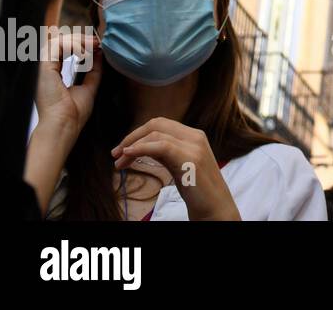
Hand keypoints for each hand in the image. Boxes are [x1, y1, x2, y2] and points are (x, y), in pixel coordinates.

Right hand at [34, 30, 101, 140]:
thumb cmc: (74, 112)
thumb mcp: (89, 86)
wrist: (65, 124)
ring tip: (94, 45)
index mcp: (53, 74)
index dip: (81, 44)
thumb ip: (93, 70)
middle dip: (81, 39)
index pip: (64, 50)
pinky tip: (85, 51)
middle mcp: (45, 70)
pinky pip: (57, 46)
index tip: (98, 45)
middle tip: (98, 42)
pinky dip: (73, 45)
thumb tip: (99, 53)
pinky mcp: (43, 67)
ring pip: (58, 41)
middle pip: (60, 43)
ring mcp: (42, 68)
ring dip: (79, 40)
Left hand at [113, 118, 240, 219]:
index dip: (138, 134)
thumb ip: (166, 153)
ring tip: (118, 163)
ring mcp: (195, 146)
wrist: (216, 207)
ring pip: (157, 133)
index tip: (122, 151)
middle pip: (157, 124)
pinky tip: (128, 155)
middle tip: (115, 154)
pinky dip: (141, 148)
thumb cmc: (197, 190)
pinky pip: (162, 146)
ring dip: (132, 146)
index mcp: (194, 136)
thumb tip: (142, 147)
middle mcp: (195, 136)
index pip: (161, 124)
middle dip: (132, 136)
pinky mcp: (191, 159)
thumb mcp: (179, 166)